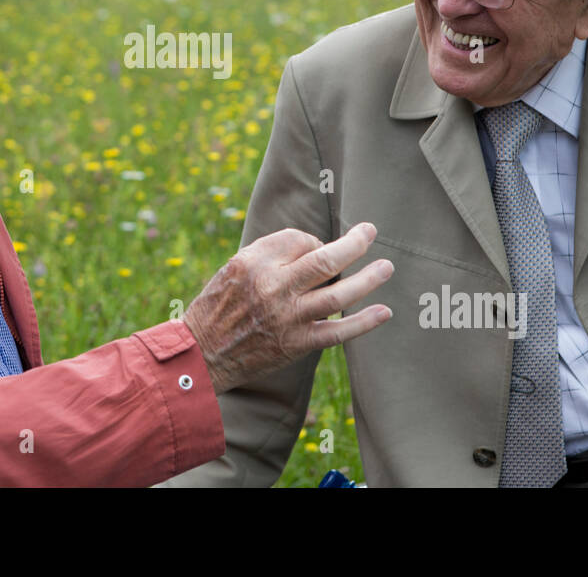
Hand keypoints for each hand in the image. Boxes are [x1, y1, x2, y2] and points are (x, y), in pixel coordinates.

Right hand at [182, 223, 391, 394]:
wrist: (202, 354)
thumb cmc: (219, 306)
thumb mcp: (235, 267)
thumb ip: (271, 255)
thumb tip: (317, 247)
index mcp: (254, 262)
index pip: (299, 239)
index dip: (314, 241)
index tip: (316, 249)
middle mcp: (272, 287)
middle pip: (324, 259)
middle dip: (354, 244)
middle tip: (371, 232)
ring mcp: (286, 317)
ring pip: (338, 295)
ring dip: (368, 279)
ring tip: (386, 267)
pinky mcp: (295, 344)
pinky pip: (336, 332)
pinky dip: (363, 323)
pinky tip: (384, 312)